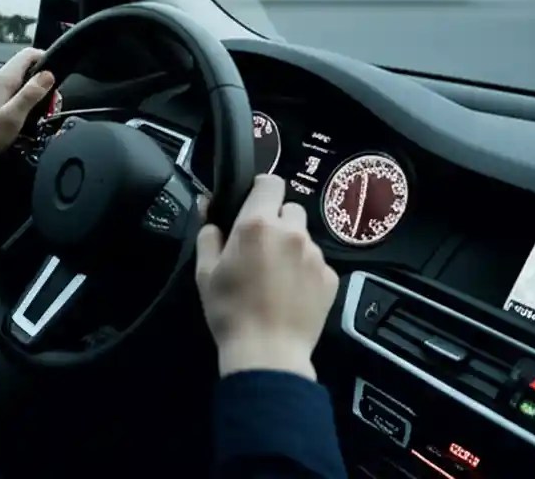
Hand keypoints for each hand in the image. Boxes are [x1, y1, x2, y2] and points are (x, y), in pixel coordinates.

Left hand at [0, 48, 55, 164]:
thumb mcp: (14, 115)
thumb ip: (31, 94)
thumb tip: (49, 74)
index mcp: (4, 79)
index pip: (28, 54)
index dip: (46, 60)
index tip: (57, 80)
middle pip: (27, 68)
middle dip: (43, 82)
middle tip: (51, 104)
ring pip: (21, 81)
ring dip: (35, 93)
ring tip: (42, 112)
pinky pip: (13, 92)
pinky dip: (25, 100)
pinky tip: (27, 116)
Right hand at [195, 175, 338, 380]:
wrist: (267, 353)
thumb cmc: (229, 311)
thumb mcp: (204, 272)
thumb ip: (208, 235)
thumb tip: (210, 213)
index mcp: (257, 224)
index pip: (270, 182)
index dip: (261, 191)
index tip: (253, 207)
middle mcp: (291, 232)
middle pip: (290, 209)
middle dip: (277, 222)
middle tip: (261, 248)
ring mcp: (315, 255)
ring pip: (304, 238)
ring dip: (291, 248)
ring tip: (276, 277)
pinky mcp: (330, 278)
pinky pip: (316, 263)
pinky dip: (305, 272)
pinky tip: (291, 294)